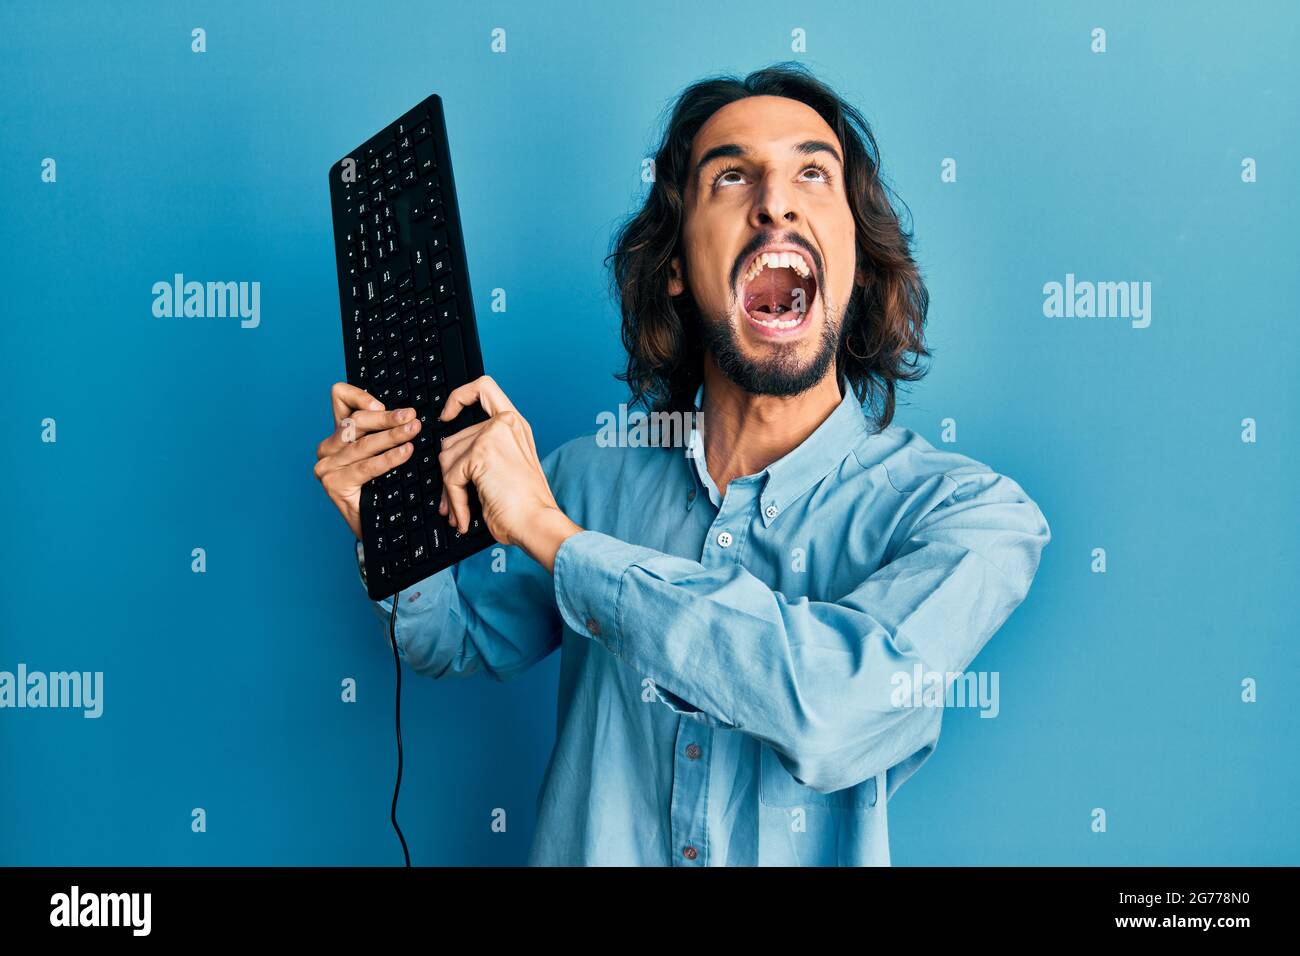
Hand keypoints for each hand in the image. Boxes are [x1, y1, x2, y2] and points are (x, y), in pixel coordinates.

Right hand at [313, 382, 421, 539]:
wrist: (374, 529)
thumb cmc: (380, 488)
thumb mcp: (381, 453)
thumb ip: (383, 431)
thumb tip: (407, 415)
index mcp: (338, 433)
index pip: (340, 399)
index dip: (359, 396)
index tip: (381, 404)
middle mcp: (328, 447)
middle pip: (356, 421)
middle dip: (387, 418)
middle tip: (411, 417)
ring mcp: (327, 466)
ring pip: (363, 443)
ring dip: (392, 436)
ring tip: (413, 431)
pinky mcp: (334, 483)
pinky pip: (366, 466)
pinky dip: (388, 458)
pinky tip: (405, 453)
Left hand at [437, 375, 580, 571]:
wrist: (537, 522)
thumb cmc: (526, 504)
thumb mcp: (506, 466)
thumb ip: (482, 450)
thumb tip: (446, 456)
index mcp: (514, 425)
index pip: (484, 387)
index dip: (459, 397)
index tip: (447, 416)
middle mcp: (506, 424)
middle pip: (453, 438)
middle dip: (449, 472)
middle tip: (453, 496)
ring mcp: (493, 436)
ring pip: (447, 458)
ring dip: (449, 490)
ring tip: (460, 510)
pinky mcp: (481, 453)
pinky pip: (450, 477)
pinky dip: (454, 502)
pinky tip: (463, 517)